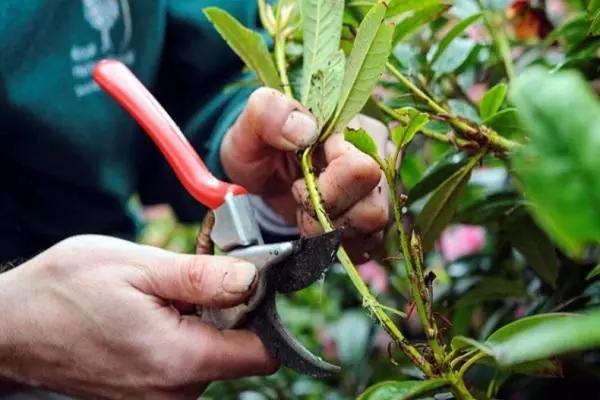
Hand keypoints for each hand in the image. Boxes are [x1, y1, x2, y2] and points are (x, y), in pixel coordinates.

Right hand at [0, 235, 277, 398]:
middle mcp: (175, 393)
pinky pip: (183, 365)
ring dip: (197, 324)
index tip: (244, 284)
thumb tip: (252, 279)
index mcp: (180, 361)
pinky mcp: (146, 395)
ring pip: (210, 357)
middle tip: (185, 284)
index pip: (261, 353)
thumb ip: (202, 278)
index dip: (262, 313)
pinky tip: (148, 317)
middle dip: (224, 314)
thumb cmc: (65, 292)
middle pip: (236, 353)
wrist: (10, 328)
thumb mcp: (138, 268)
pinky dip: (178, 338)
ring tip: (158, 299)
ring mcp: (159, 399)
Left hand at [220, 88, 391, 261]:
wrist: (260, 177)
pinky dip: (335, 244)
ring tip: (306, 212)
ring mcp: (380, 192)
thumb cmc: (258, 148)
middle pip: (372, 208)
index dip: (323, 186)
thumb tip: (306, 129)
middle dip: (324, 214)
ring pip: (372, 229)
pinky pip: (367, 246)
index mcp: (355, 128)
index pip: (360, 170)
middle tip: (299, 198)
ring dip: (329, 231)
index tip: (297, 178)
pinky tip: (316, 227)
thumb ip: (269, 114)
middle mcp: (379, 159)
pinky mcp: (374, 222)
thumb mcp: (250, 126)